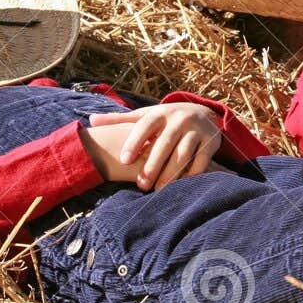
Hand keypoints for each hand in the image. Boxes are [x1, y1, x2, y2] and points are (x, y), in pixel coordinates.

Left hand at [82, 103, 221, 189]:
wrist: (202, 113)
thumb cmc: (165, 119)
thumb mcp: (145, 115)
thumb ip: (120, 119)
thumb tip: (92, 119)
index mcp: (160, 112)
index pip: (145, 126)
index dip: (134, 142)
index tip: (124, 161)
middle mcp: (179, 120)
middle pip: (164, 144)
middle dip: (152, 165)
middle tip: (141, 185)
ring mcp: (197, 131)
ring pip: (183, 155)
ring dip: (171, 174)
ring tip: (158, 189)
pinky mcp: (210, 144)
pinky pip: (200, 162)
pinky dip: (190, 175)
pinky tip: (179, 186)